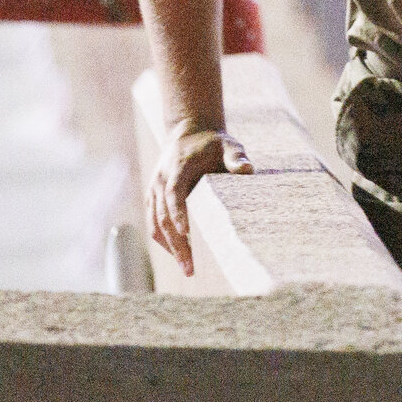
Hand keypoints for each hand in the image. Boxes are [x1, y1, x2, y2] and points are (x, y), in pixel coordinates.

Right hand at [147, 123, 251, 276]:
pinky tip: (179, 256)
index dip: (178, 212)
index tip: (187, 232)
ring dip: (169, 247)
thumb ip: (236, 157)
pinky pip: (153, 223)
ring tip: (187, 268)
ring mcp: (154, 190)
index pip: (173, 192)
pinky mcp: (153, 198)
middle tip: (190, 267)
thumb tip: (248, 170)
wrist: (188, 132)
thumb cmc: (212, 143)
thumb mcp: (228, 144)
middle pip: (162, 215)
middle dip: (176, 242)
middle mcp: (161, 180)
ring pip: (155, 223)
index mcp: (178, 167)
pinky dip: (163, 240)